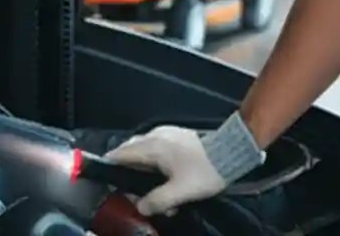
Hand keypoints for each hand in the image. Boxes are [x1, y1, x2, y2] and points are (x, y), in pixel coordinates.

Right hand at [103, 125, 226, 215]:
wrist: (232, 151)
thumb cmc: (205, 171)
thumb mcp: (181, 192)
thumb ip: (157, 201)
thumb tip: (140, 206)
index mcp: (152, 147)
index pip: (120, 154)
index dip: (110, 166)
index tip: (107, 179)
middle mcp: (155, 136)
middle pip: (130, 151)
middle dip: (128, 170)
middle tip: (133, 190)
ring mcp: (166, 133)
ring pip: (144, 149)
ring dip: (144, 168)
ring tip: (153, 189)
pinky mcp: (177, 135)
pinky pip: (156, 147)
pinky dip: (155, 161)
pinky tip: (166, 177)